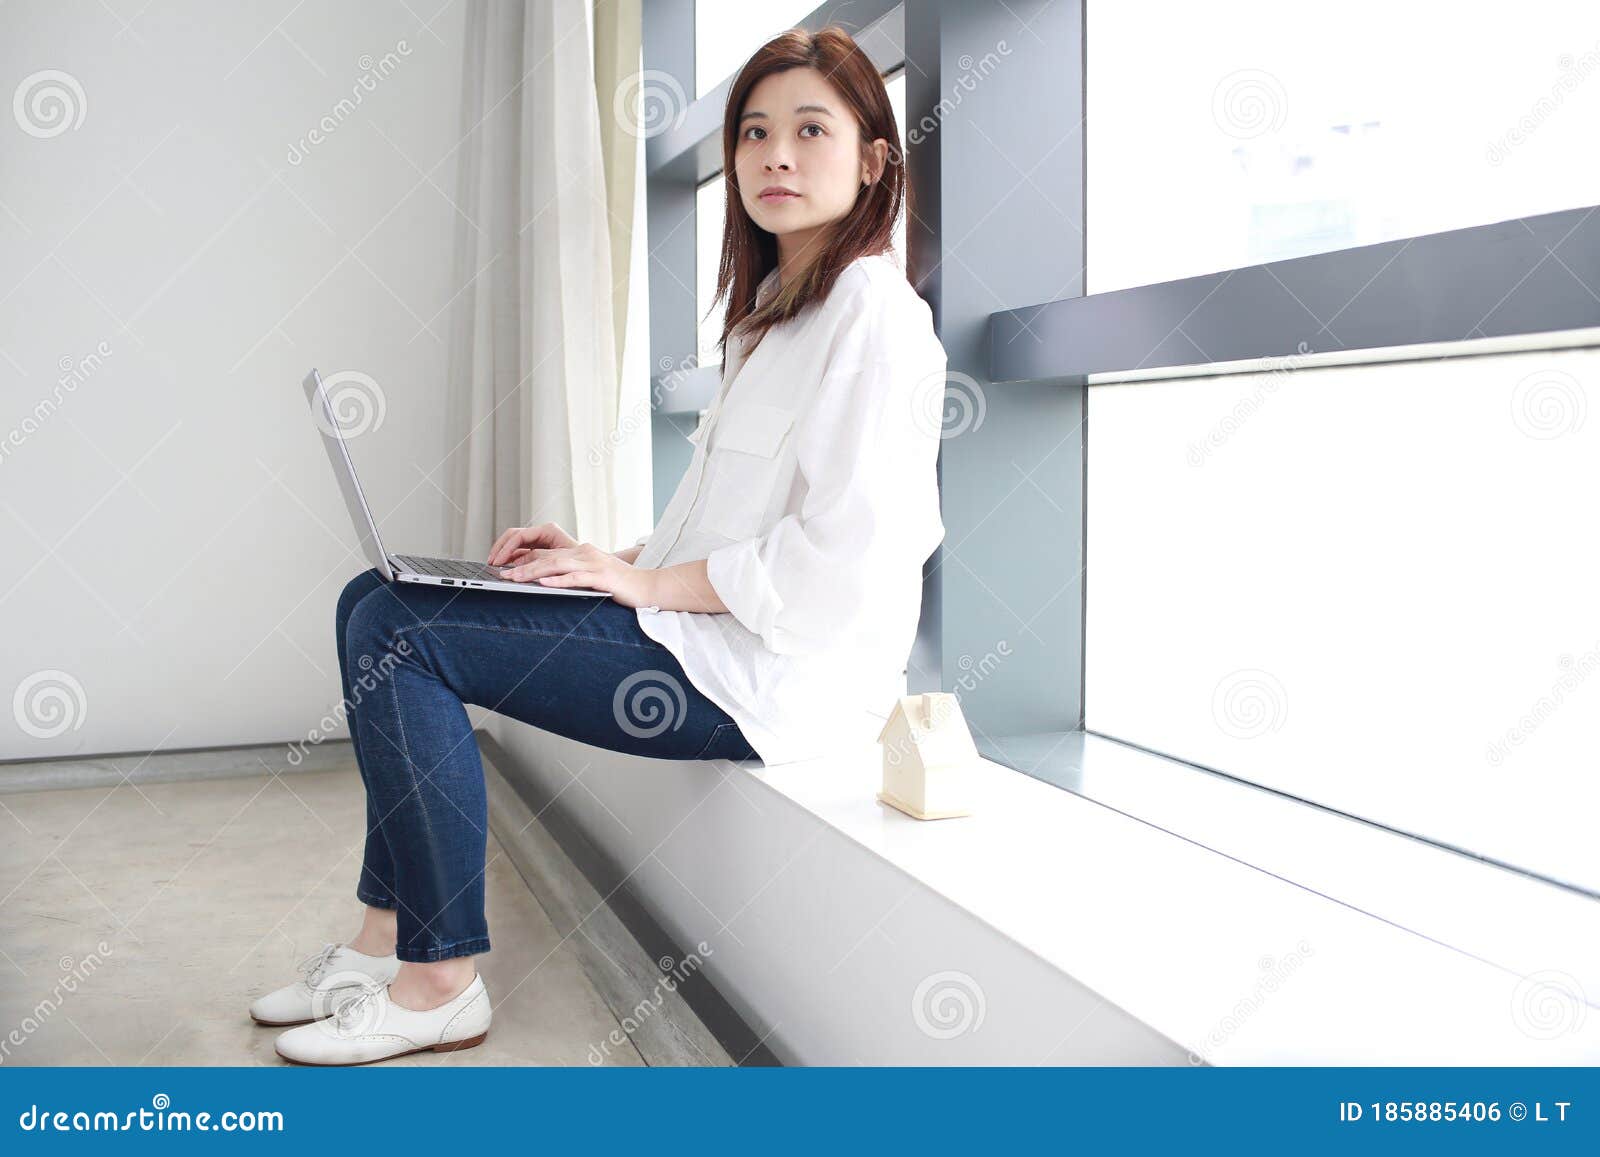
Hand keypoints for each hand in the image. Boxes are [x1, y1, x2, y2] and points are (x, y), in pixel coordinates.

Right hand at [487, 522, 577, 567]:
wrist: (595, 568)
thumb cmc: (583, 564)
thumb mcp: (562, 562)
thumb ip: (541, 560)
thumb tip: (518, 565)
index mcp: (548, 530)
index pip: (519, 535)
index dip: (505, 548)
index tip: (497, 560)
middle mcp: (543, 533)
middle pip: (513, 536)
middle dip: (500, 549)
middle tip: (491, 563)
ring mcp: (539, 541)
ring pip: (513, 543)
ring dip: (502, 553)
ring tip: (494, 566)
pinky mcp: (538, 550)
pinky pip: (518, 552)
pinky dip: (509, 558)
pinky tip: (505, 568)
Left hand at [498, 542, 659, 607]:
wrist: (649, 587)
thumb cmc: (621, 585)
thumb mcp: (594, 576)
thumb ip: (574, 574)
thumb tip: (548, 580)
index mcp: (582, 552)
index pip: (549, 555)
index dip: (526, 561)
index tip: (507, 570)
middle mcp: (586, 553)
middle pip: (548, 558)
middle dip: (523, 567)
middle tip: (503, 575)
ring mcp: (594, 563)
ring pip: (557, 565)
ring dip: (533, 572)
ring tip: (515, 578)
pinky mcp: (602, 576)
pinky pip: (576, 577)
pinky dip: (558, 580)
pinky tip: (543, 582)